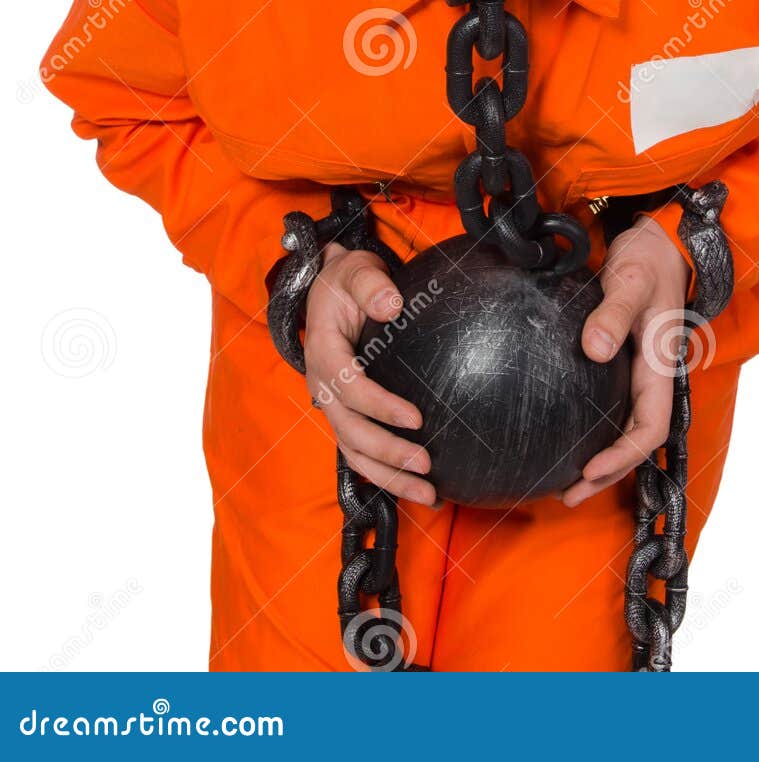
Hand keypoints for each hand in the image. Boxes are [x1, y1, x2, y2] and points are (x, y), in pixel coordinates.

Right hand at [303, 241, 435, 505]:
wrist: (331, 290)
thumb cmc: (346, 281)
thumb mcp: (355, 270)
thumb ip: (371, 283)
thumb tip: (391, 305)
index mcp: (323, 352)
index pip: (347, 387)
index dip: (379, 406)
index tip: (416, 418)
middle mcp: (322, 384)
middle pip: (349, 431)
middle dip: (387, 453)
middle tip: (426, 466)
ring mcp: (333, 404)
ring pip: (354, 452)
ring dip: (389, 478)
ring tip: (429, 495)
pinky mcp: (347, 414)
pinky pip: (361, 452)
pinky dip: (386, 474)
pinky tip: (419, 487)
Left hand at [561, 216, 690, 507]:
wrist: (658, 241)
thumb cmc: (648, 259)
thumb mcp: (631, 280)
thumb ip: (614, 312)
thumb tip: (593, 349)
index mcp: (658, 366)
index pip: (649, 427)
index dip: (622, 456)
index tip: (589, 470)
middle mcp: (650, 377)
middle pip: (636, 440)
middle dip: (606, 473)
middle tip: (567, 493)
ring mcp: (637, 372)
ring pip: (623, 427)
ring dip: (599, 459)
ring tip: (564, 480)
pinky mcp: (621, 361)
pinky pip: (610, 405)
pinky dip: (592, 427)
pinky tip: (564, 431)